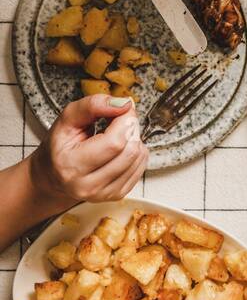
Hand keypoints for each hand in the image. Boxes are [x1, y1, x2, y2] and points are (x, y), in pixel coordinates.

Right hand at [30, 95, 145, 204]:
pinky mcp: (116, 195)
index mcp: (71, 166)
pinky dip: (137, 153)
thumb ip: (92, 105)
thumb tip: (123, 104)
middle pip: (129, 151)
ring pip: (138, 159)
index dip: (125, 119)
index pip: (114, 142)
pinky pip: (141, 168)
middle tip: (119, 120)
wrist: (52, 176)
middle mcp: (87, 185)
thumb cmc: (60, 146)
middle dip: (131, 128)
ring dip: (135, 139)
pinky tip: (121, 149)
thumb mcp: (67, 119)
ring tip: (117, 134)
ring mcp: (103, 193)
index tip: (122, 108)